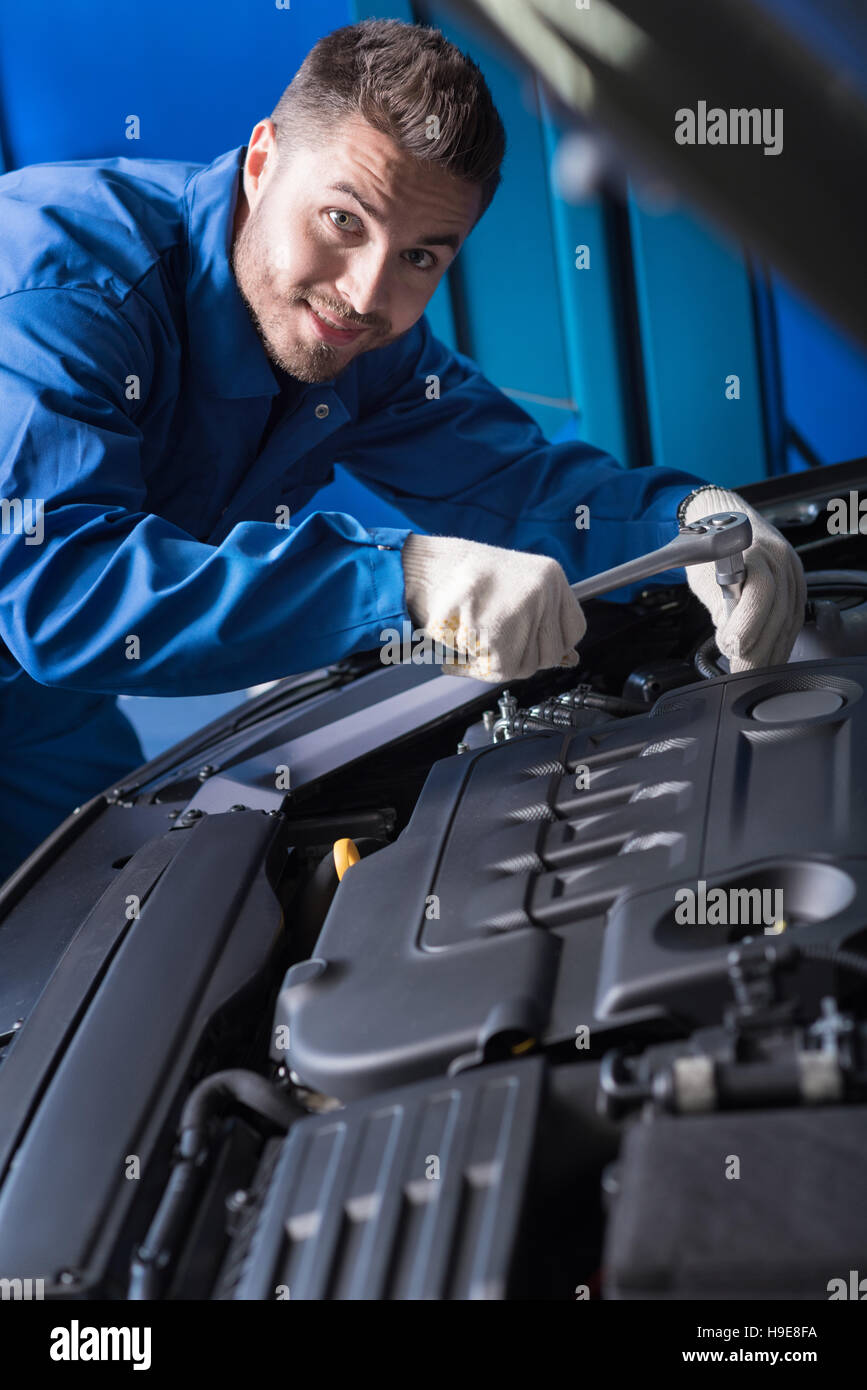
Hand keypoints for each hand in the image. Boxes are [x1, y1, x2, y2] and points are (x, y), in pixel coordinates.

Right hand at [401, 533, 585, 681]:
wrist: (426, 570)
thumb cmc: (467, 578)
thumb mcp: (518, 590)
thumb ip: (545, 623)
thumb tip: (568, 659)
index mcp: (550, 578)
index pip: (574, 630)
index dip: (553, 644)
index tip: (531, 643)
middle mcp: (541, 593)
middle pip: (549, 654)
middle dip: (521, 657)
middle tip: (494, 644)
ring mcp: (518, 613)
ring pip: (523, 666)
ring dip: (495, 664)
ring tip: (473, 644)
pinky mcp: (492, 634)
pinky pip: (493, 669)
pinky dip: (472, 668)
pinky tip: (459, 654)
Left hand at [682, 486, 805, 670]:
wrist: (721, 518)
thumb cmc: (708, 548)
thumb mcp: (704, 577)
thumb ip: (721, 608)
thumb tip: (732, 643)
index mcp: (753, 553)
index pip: (758, 596)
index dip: (746, 627)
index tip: (732, 649)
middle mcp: (778, 559)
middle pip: (776, 612)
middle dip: (759, 648)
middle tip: (742, 669)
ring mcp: (791, 569)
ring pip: (788, 618)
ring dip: (773, 649)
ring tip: (756, 670)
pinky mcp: (796, 580)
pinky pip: (794, 616)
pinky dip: (783, 639)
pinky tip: (773, 654)